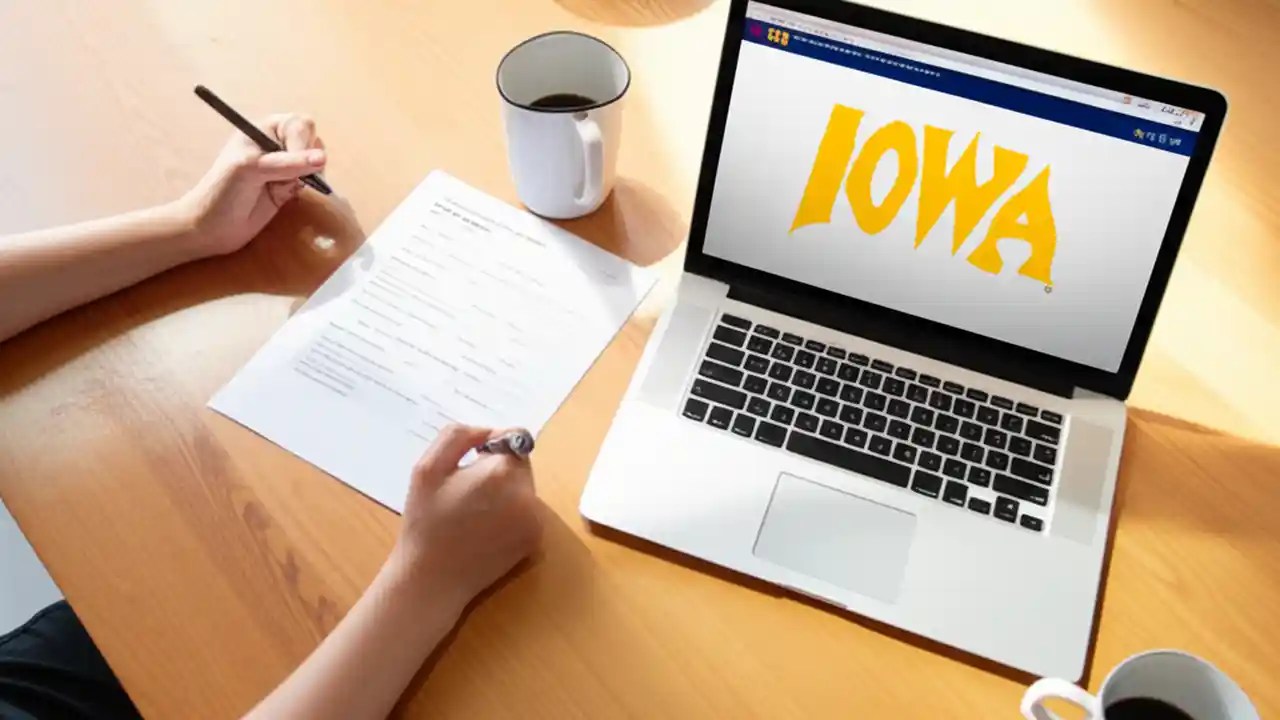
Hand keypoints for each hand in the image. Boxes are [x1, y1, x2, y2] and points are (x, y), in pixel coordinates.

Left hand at [178, 113, 326, 256]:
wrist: (212, 228)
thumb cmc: (223, 192)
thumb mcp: (252, 169)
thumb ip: (288, 163)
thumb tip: (323, 158)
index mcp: (264, 129)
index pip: (300, 124)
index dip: (303, 142)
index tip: (296, 163)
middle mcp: (277, 144)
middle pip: (312, 140)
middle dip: (309, 160)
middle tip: (293, 177)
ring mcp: (285, 166)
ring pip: (315, 162)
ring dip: (308, 176)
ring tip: (284, 188)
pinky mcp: (290, 187)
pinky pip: (312, 181)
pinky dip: (307, 189)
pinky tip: (288, 196)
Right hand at [391, 425, 542, 614]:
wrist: (431, 579)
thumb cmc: (425, 521)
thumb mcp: (427, 468)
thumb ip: (459, 436)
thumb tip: (490, 432)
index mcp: (501, 472)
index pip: (512, 439)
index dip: (490, 449)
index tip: (470, 465)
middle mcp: (527, 494)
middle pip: (520, 464)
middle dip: (497, 471)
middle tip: (466, 494)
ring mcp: (534, 520)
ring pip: (524, 488)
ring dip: (505, 493)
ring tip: (474, 514)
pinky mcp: (534, 541)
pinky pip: (527, 513)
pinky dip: (511, 515)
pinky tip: (484, 530)